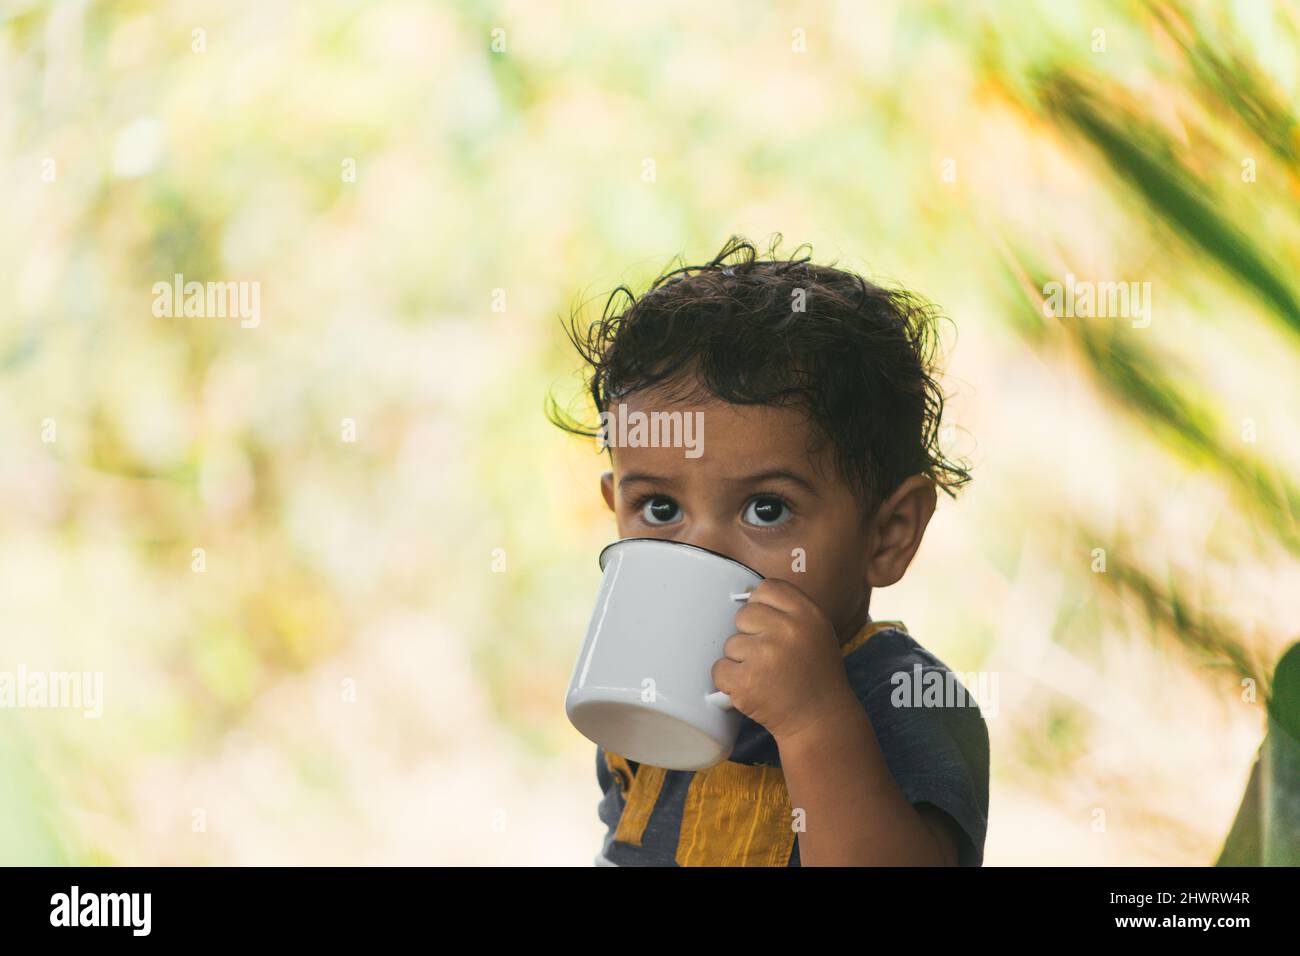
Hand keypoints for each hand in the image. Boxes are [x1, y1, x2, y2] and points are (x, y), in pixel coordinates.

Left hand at [711, 578, 856, 741]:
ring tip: (766, 676)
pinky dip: (729, 681)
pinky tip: (753, 689)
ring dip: (741, 661)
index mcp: (807, 614)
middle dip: (749, 635)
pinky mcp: (746, 681)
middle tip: (769, 658)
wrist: (820, 721)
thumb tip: (744, 596)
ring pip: (731, 644)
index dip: (761, 605)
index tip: (767, 625)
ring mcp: (766, 655)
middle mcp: (788, 630)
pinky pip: (720, 669)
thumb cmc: (814, 675)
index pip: (767, 588)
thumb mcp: (815, 633)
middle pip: (744, 614)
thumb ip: (786, 611)